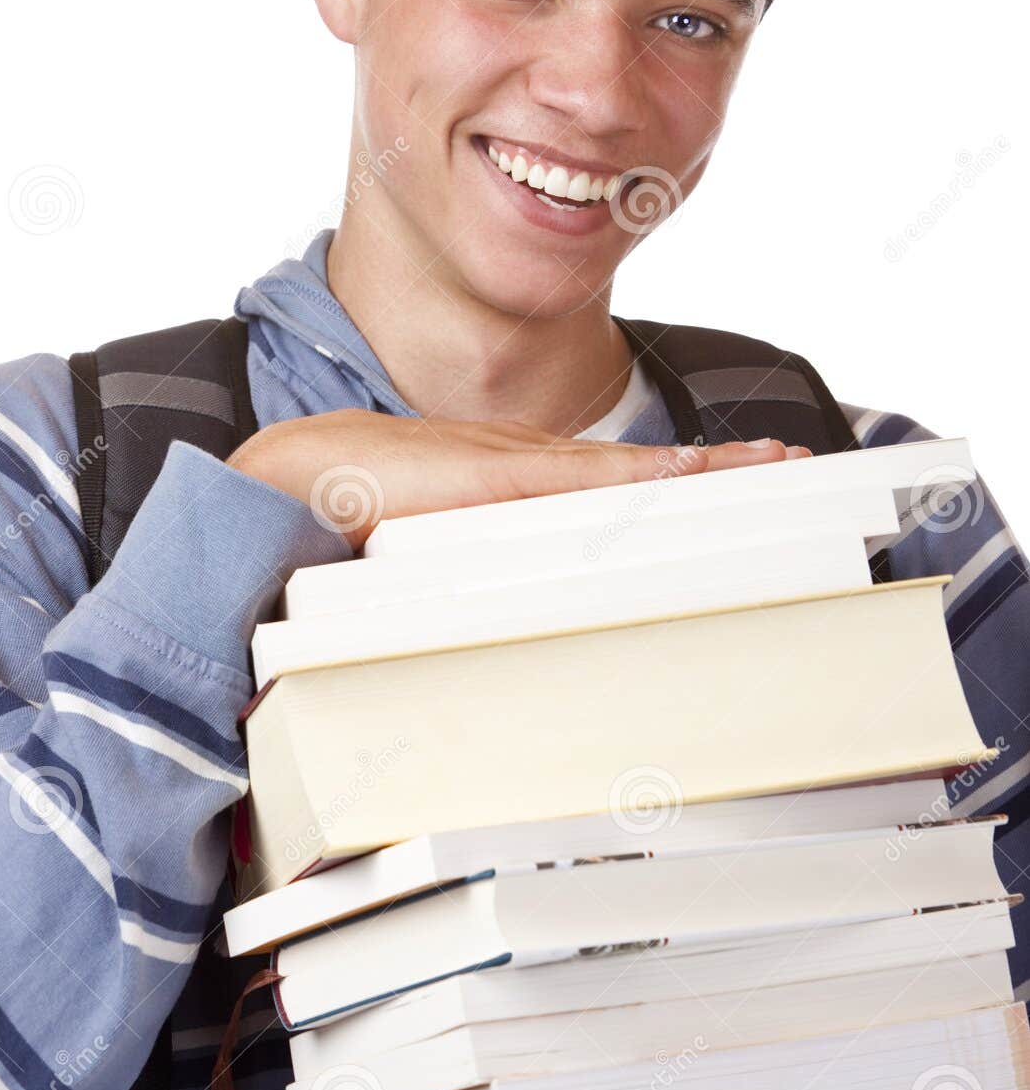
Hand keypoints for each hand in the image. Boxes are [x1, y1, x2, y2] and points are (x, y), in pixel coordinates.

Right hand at [227, 411, 810, 551]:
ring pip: (635, 465)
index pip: (625, 480)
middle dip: (725, 466)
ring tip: (775, 463)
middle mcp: (532, 464)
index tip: (744, 481)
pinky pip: (587, 476)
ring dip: (707, 466)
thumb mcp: (440, 549)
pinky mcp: (495, 472)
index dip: (688, 478)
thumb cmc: (357, 515)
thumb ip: (485, 569)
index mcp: (521, 482)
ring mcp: (518, 463)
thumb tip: (522, 628)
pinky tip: (691, 474)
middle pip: (648, 466)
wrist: (294, 480)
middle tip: (795, 462)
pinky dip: (645, 475)